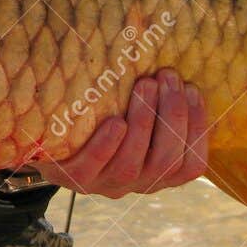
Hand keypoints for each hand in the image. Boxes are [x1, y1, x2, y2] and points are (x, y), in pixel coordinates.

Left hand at [38, 69, 208, 197]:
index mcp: (158, 173)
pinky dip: (107, 145)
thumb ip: (157, 101)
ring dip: (144, 122)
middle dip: (172, 116)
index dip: (198, 129)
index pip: (191, 164)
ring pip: (132, 165)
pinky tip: (115, 122)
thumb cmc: (102, 117)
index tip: (192, 88)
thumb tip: (176, 62)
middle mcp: (135, 183)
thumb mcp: (133, 112)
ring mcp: (103, 184)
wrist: (48, 139)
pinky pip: (92, 168)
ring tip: (145, 84)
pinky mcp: (73, 178)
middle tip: (166, 76)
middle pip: (166, 162)